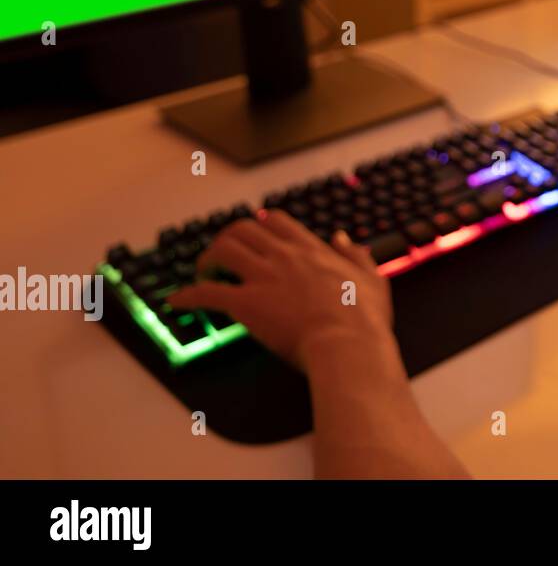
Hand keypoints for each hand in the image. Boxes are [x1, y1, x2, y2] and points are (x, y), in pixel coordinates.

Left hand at [169, 210, 393, 369]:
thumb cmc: (363, 319)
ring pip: (222, 251)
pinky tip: (178, 302)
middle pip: (243, 230)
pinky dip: (187, 296)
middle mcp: (284, 256)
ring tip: (202, 274)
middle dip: (227, 239)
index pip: (276, 221)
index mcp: (311, 250)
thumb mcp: (372, 279)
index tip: (254, 236)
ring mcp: (263, 278)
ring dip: (206, 260)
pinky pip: (206, 293)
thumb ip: (355, 256)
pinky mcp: (246, 304)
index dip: (259, 225)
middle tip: (222, 256)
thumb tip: (343, 238)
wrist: (348, 344)